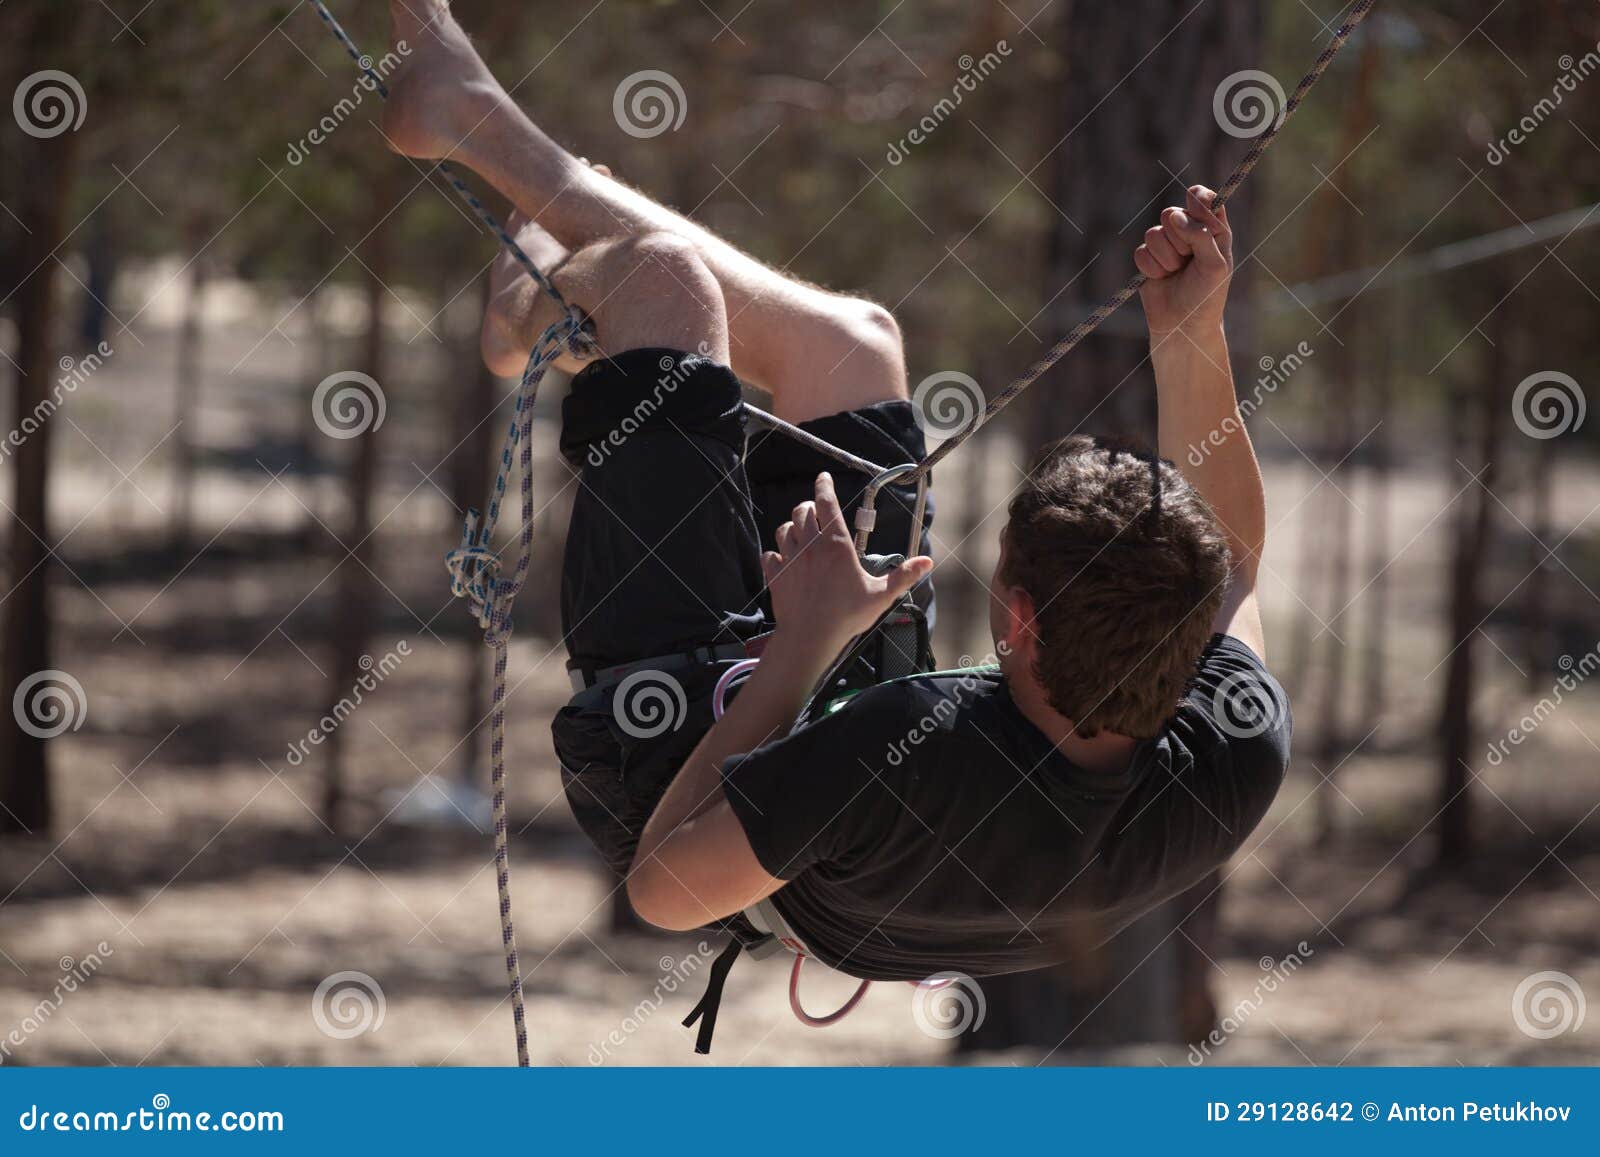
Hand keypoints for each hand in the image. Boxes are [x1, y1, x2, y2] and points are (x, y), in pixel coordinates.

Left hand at [765, 473, 932, 655]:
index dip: (824, 486)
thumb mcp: (880, 596)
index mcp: (836, 545)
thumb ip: (902, 576)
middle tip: (818, 511)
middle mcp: (810, 546)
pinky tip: (784, 560)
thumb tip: (926, 563)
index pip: (826, 502)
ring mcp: (790, 559)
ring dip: (792, 527)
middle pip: (802, 510)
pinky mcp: (776, 574)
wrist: (809, 637)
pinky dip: (776, 554)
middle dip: (810, 506)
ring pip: (784, 529)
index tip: (823, 477)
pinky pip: (770, 554)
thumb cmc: (846, 616)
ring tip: (801, 533)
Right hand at [1134, 185, 1233, 338]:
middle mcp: (1188, 232)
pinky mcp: (1148, 259)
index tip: (1194, 211)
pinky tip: (1162, 279)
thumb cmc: (1207, 295)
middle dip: (1178, 238)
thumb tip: (1174, 215)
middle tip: (1189, 259)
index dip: (1195, 200)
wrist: (1184, 326)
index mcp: (1213, 228)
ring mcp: (1166, 245)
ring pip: (1153, 233)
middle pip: (1171, 213)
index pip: (1201, 198)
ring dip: (1165, 257)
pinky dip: (1152, 268)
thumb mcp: (1215, 264)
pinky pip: (1141, 252)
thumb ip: (1200, 235)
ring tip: (1176, 273)